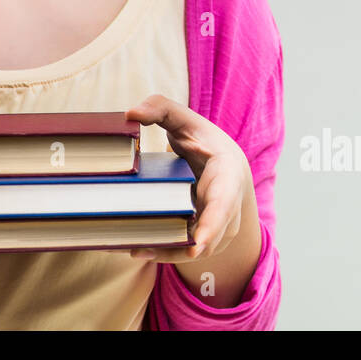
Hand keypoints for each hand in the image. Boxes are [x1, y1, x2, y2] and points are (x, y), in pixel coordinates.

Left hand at [121, 94, 253, 263]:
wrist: (226, 166)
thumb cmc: (205, 142)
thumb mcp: (186, 121)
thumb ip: (160, 108)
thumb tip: (130, 113)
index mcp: (228, 176)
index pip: (224, 204)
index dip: (212, 225)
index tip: (197, 244)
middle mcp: (230, 208)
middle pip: (208, 236)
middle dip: (178, 247)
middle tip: (141, 248)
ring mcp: (220, 228)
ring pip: (194, 249)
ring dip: (165, 251)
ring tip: (132, 246)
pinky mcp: (206, 239)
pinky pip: (186, 250)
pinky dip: (163, 251)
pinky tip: (136, 248)